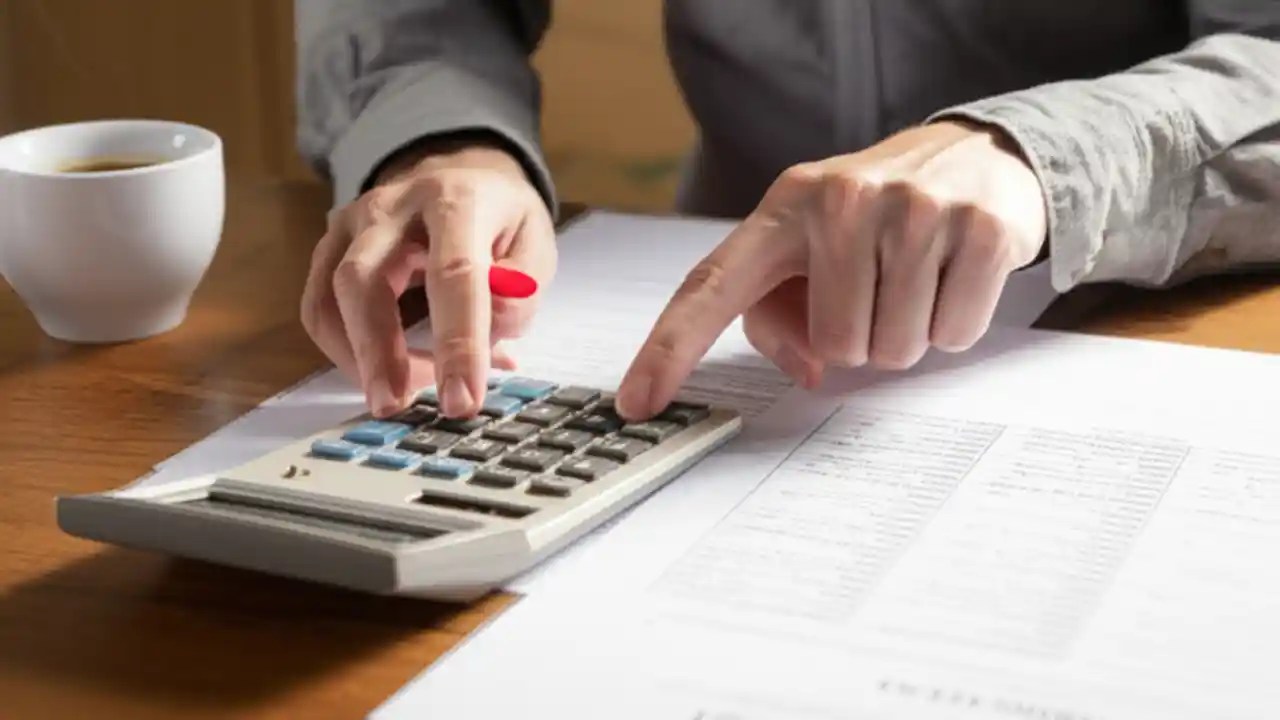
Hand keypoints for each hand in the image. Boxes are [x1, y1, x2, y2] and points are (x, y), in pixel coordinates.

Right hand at [301, 139, 555, 418]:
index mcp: (456, 200)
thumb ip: (521, 288)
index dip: (457, 342)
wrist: (460, 178)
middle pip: (365, 278)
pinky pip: (318, 309)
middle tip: (396, 406)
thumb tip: (492, 327)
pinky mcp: (328, 247)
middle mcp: (393, 205)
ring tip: (398, 395)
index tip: (462, 400)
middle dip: (378, 353)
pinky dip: (345, 352)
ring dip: (358, 359)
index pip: (454, 273)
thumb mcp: (534, 244)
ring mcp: (351, 224)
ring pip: (330, 297)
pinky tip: (383, 372)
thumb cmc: (500, 222)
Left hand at [615, 120, 1047, 419]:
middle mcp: (842, 201)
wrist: (975, 156)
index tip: (636, 401)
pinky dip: (954, 325)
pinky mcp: (978, 227)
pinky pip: (953, 335)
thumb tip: (814, 369)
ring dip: (906, 335)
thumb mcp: (813, 250)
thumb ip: (781, 316)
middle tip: (876, 290)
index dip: (670, 347)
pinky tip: (952, 277)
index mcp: (783, 208)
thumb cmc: (874, 220)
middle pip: (836, 346)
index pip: (713, 284)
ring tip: (914, 280)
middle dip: (859, 338)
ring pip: (893, 349)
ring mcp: (913, 210)